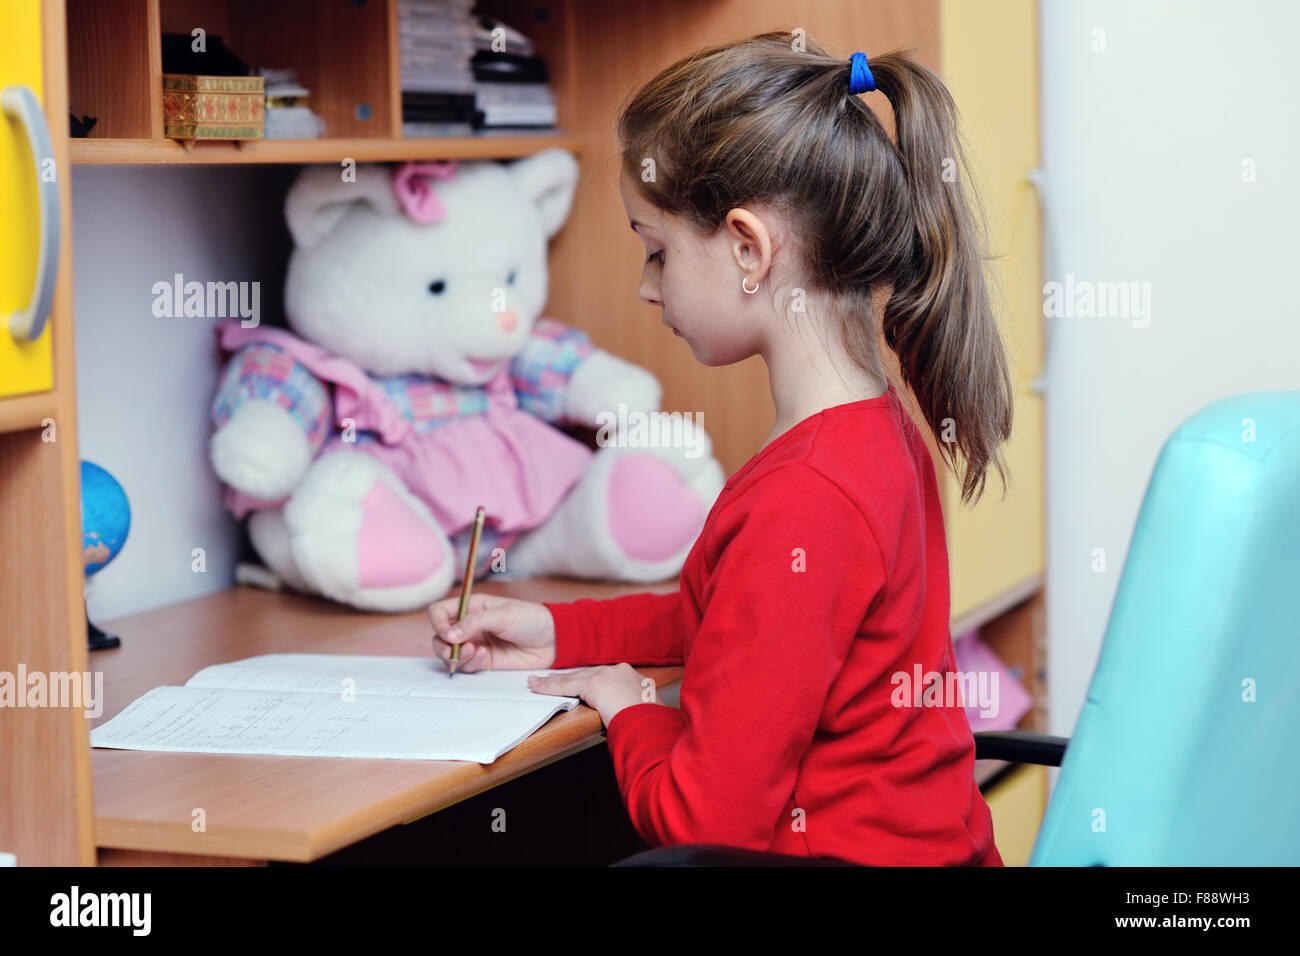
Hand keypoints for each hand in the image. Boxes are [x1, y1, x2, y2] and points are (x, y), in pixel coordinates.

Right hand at [428, 594, 555, 672]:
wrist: (551, 640)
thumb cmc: (530, 619)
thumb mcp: (502, 615)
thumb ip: (474, 623)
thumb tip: (449, 635)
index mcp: (471, 607)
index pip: (440, 612)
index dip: (438, 623)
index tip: (447, 633)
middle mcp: (468, 625)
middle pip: (439, 636)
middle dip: (443, 645)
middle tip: (456, 649)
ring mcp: (474, 643)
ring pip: (449, 654)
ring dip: (456, 656)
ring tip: (475, 652)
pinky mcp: (482, 661)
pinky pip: (465, 665)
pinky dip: (469, 663)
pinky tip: (484, 657)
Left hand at [526, 663, 655, 726]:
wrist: (654, 728)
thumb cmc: (653, 727)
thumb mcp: (645, 714)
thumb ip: (632, 710)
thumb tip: (627, 719)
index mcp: (633, 677)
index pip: (604, 676)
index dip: (586, 680)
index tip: (577, 683)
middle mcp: (621, 671)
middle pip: (587, 674)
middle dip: (568, 678)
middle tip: (549, 680)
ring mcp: (608, 675)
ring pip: (574, 678)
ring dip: (554, 682)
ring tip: (537, 683)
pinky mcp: (596, 684)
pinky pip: (567, 686)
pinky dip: (550, 687)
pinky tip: (537, 686)